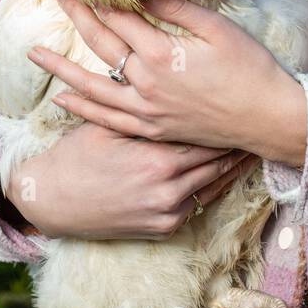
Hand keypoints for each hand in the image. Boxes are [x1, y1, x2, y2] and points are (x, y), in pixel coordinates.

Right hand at [3, 120, 260, 240]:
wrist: (51, 201)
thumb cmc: (77, 155)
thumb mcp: (108, 125)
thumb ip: (142, 107)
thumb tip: (168, 78)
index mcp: (158, 160)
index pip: (206, 137)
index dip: (225, 123)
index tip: (243, 107)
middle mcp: (169, 190)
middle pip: (216, 162)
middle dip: (235, 144)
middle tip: (255, 125)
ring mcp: (167, 213)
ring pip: (213, 185)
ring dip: (230, 166)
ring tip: (248, 147)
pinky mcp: (163, 229)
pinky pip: (198, 205)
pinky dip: (211, 187)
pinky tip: (224, 173)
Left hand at [24, 0, 307, 165]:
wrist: (269, 118)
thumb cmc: (251, 68)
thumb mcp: (218, 29)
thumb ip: (176, 9)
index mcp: (162, 55)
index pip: (119, 19)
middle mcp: (147, 84)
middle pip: (101, 46)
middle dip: (76, 18)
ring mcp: (148, 112)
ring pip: (93, 88)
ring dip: (61, 69)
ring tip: (33, 55)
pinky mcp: (155, 130)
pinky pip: (109, 120)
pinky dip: (84, 109)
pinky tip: (64, 99)